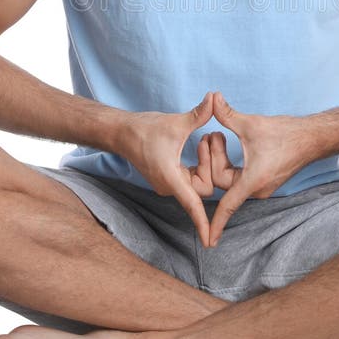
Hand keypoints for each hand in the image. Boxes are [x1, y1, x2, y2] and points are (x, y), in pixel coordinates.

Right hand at [117, 92, 217, 247]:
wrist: (122, 132)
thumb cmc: (145, 129)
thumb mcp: (176, 122)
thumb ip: (199, 114)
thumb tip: (215, 98)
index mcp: (171, 178)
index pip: (192, 205)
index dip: (203, 223)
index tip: (211, 240)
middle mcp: (170, 186)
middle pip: (203, 188)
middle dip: (210, 165)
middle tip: (208, 139)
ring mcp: (169, 184)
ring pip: (198, 183)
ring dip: (204, 164)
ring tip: (204, 139)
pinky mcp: (169, 178)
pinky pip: (191, 179)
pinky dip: (199, 165)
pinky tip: (201, 146)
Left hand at [205, 92, 314, 245]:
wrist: (312, 137)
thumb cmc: (285, 133)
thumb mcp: (251, 123)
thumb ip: (227, 114)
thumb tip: (211, 97)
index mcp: (252, 181)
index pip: (228, 206)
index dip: (215, 224)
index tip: (207, 241)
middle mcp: (256, 189)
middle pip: (222, 181)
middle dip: (212, 158)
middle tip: (212, 135)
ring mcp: (261, 187)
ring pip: (230, 179)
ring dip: (220, 159)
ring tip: (217, 136)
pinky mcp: (264, 180)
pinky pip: (239, 178)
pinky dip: (229, 164)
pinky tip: (226, 145)